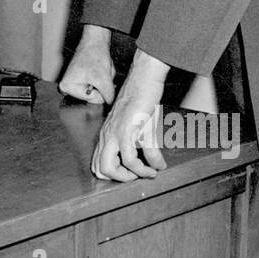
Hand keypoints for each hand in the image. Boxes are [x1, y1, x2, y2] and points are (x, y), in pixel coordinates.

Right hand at [59, 25, 116, 104]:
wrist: (95, 41)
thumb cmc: (94, 54)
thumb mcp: (103, 78)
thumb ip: (107, 95)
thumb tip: (110, 102)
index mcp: (67, 87)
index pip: (90, 99)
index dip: (100, 90)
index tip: (99, 79)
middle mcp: (68, 86)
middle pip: (93, 96)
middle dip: (102, 86)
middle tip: (100, 73)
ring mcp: (75, 82)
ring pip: (97, 90)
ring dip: (103, 81)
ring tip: (100, 70)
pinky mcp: (82, 79)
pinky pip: (97, 85)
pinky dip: (103, 78)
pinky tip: (100, 70)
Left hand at [91, 52, 169, 181]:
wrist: (142, 78)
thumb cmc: (137, 100)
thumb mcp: (127, 123)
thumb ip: (127, 139)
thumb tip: (138, 160)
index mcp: (106, 135)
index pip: (97, 165)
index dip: (113, 175)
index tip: (129, 173)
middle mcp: (109, 135)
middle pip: (103, 169)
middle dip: (122, 178)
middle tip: (137, 176)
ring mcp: (119, 132)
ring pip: (120, 166)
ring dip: (139, 174)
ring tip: (151, 172)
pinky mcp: (132, 127)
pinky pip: (140, 154)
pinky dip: (153, 164)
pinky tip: (161, 163)